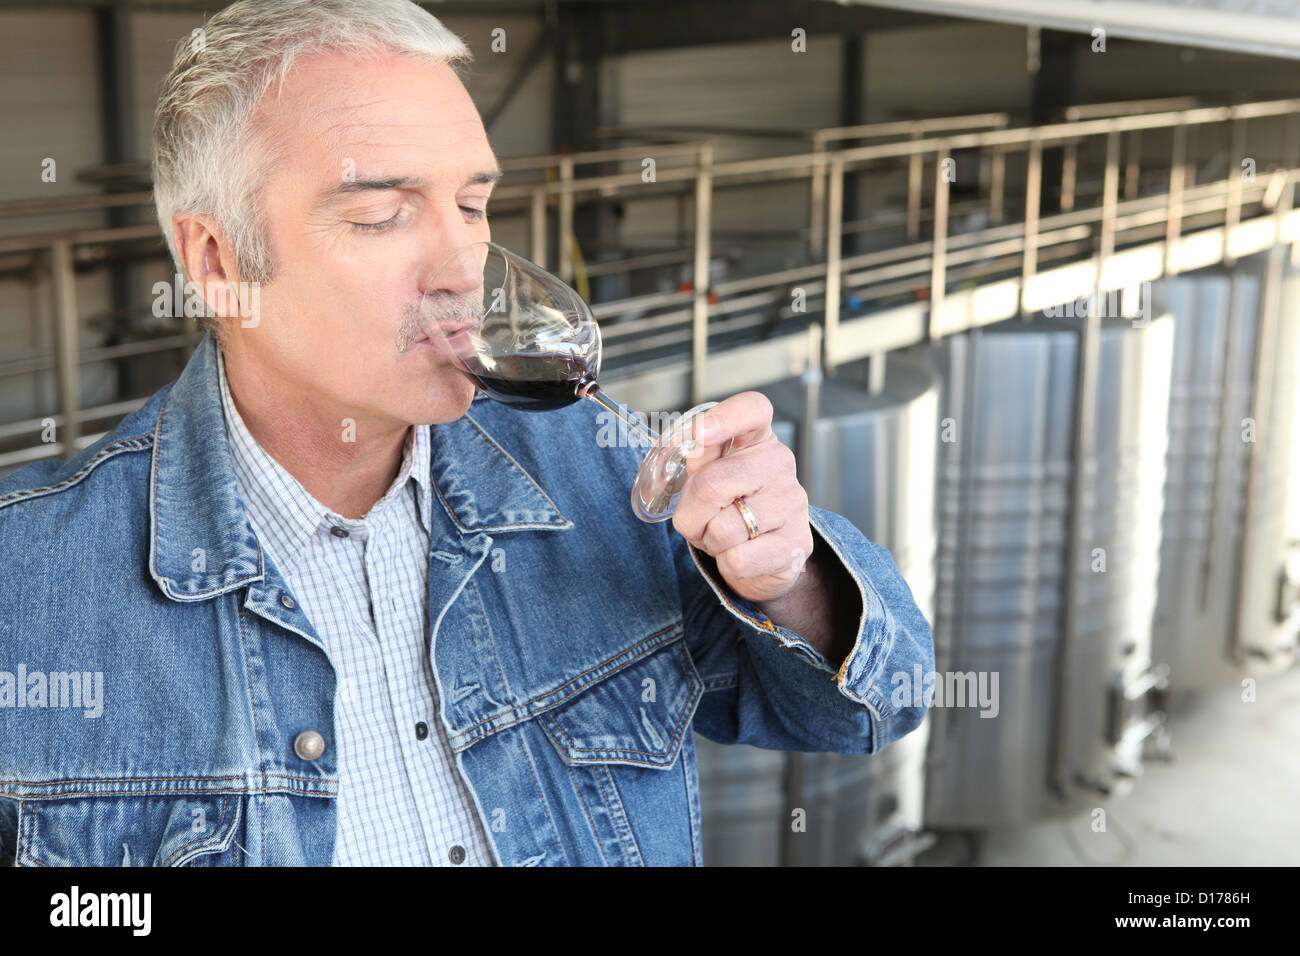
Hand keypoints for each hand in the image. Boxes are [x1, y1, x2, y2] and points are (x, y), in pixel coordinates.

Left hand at [671, 391, 814, 604]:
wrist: (765, 556)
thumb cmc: (731, 508)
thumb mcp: (710, 478)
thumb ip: (699, 460)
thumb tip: (691, 446)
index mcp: (757, 439)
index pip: (752, 410)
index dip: (725, 417)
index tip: (699, 433)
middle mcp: (780, 463)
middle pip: (711, 485)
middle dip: (691, 514)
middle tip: (700, 521)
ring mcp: (792, 503)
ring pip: (722, 529)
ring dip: (709, 542)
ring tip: (725, 537)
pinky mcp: (796, 544)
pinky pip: (737, 559)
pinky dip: (727, 564)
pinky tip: (742, 554)